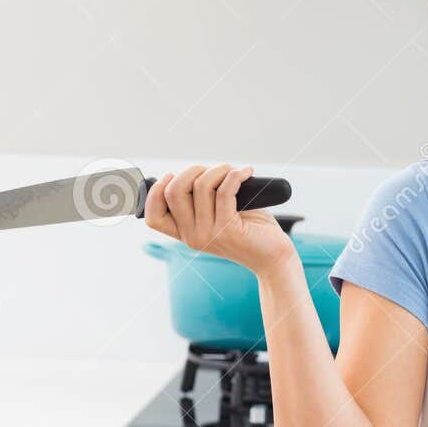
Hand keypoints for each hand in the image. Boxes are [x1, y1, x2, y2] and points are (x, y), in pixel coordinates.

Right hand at [143, 164, 296, 277]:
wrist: (274, 257)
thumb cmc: (250, 231)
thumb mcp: (218, 215)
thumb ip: (201, 199)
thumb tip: (197, 170)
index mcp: (186, 234)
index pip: (153, 217)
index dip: (155, 192)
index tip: (172, 176)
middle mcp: (193, 236)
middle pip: (173, 192)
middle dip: (193, 170)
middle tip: (215, 171)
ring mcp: (209, 234)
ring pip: (200, 186)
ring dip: (219, 170)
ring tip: (234, 171)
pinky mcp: (229, 229)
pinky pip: (224, 190)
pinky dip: (236, 174)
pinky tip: (247, 172)